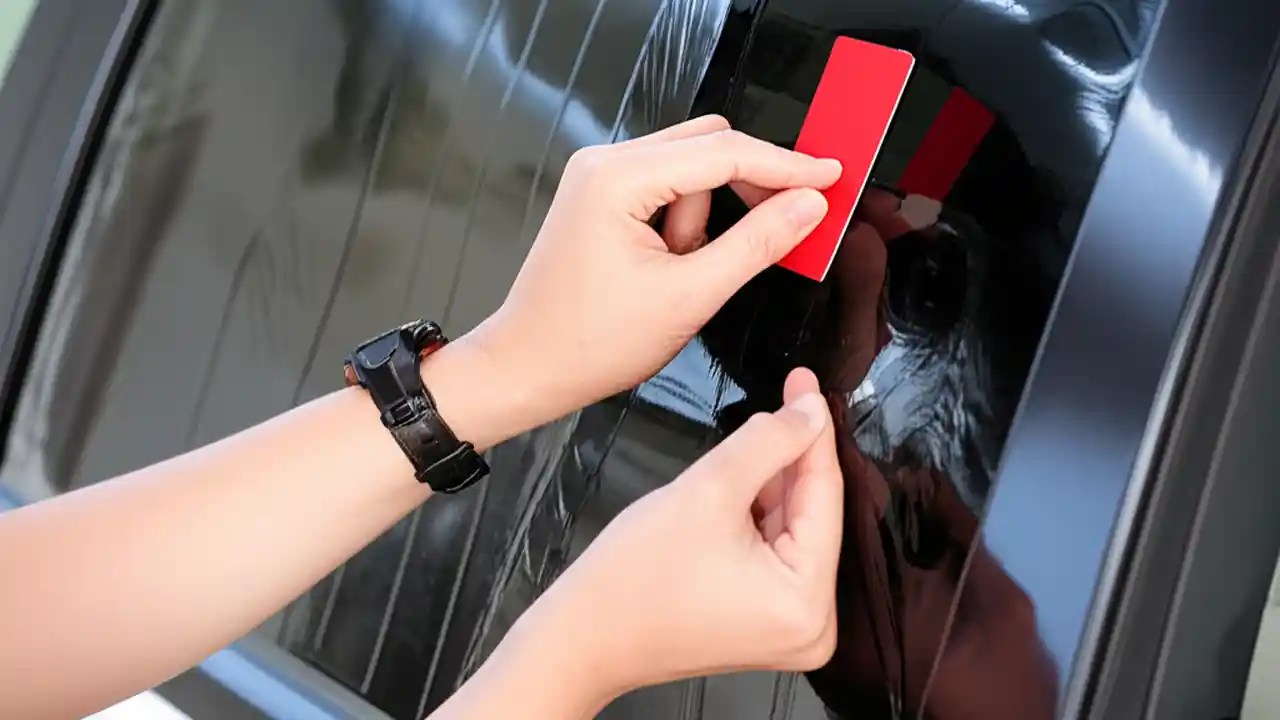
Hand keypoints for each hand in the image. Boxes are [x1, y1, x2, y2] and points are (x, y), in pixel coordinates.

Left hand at [465, 116, 840, 435]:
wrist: (528, 367)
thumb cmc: (591, 342)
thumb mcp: (690, 296)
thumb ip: (757, 244)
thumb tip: (809, 206)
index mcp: (618, 178)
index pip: (724, 152)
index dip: (786, 164)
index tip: (832, 175)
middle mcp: (604, 162)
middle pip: (708, 146)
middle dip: (746, 190)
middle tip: (783, 229)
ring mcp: (600, 178)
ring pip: (690, 171)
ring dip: (705, 221)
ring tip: (682, 276)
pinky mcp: (602, 199)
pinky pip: (666, 192)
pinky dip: (685, 227)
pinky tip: (671, 268)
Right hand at [512, 368, 842, 703]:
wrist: (585, 634)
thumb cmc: (635, 576)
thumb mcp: (710, 488)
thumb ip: (769, 441)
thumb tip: (813, 408)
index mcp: (808, 603)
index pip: (826, 498)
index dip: (814, 432)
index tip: (808, 382)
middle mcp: (814, 626)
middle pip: (813, 514)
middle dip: (792, 457)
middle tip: (787, 396)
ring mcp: (792, 628)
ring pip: (794, 527)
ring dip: (772, 483)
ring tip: (745, 448)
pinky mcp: (768, 621)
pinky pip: (777, 550)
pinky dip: (760, 514)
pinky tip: (737, 487)